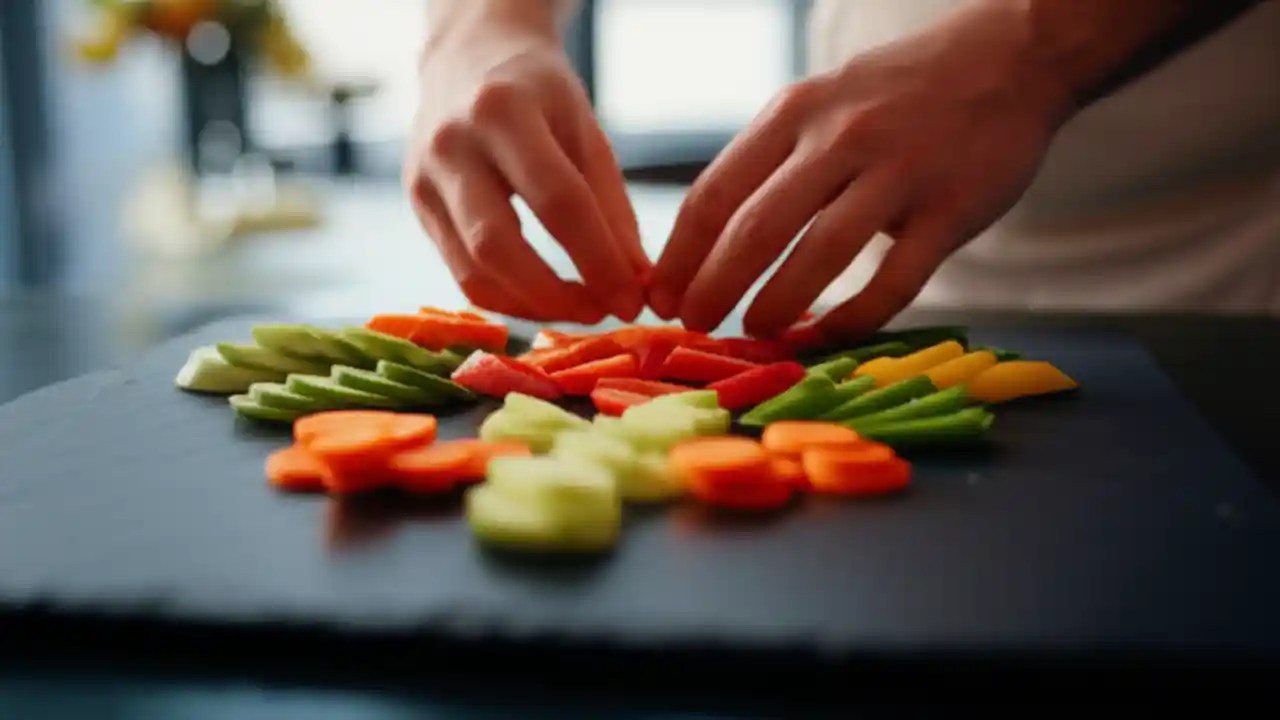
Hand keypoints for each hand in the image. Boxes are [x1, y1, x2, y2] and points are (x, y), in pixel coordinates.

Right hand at [404, 3, 647, 323]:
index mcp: (503, 111)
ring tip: (581, 308)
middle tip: (603, 313)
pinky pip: (462, 274)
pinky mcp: (417, 207)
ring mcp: (424, 179)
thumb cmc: (539, 95)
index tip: (634, 299)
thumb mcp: (585, 131)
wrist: (468, 58)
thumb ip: (612, 208)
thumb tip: (637, 285)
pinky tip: (545, 300)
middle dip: (556, 296)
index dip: (599, 260)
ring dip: (533, 306)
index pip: (558, 201)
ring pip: (474, 272)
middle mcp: (451, 145)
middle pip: (498, 246)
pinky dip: (508, 298)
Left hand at [647, 2, 1073, 339]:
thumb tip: (706, 241)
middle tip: (693, 325)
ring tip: (754, 332)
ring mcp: (899, 173)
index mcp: (795, 112)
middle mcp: (840, 137)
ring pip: (820, 255)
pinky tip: (826, 336)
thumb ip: (771, 161)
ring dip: (777, 305)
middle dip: (713, 287)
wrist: (1010, 57)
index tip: (660, 295)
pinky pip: (893, 281)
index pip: (715, 192)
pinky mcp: (951, 210)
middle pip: (754, 228)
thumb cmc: (896, 94)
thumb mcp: (819, 103)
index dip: (681, 254)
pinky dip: (853, 318)